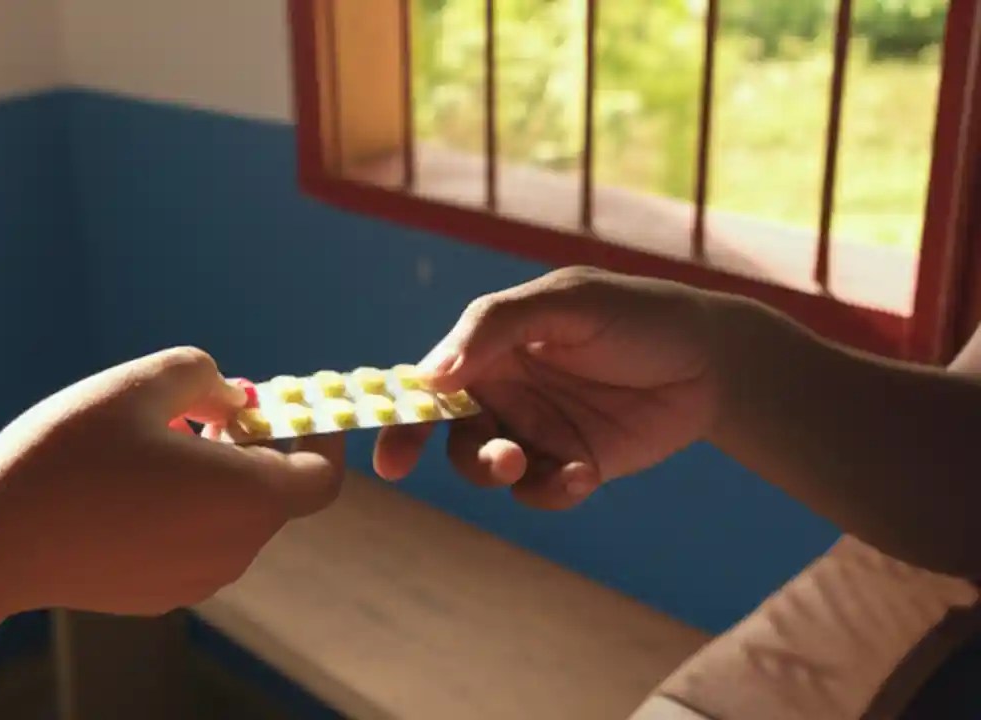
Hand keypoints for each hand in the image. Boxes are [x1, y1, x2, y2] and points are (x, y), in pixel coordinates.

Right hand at [0, 347, 343, 615]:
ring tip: (158, 443)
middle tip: (208, 411)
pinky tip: (131, 484)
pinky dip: (187, 509)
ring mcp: (197, 580)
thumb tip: (235, 400)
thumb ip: (206, 376)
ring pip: (232, 518)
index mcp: (245, 498)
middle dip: (254, 448)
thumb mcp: (141, 384)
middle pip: (274, 495)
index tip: (287, 409)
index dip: (316, 438)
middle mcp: (233, 549)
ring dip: (216, 477)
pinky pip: (196, 543)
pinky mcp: (159, 595)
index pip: (321, 477)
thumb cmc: (68, 456)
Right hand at [375, 267, 725, 509]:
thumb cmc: (637, 314)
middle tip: (502, 458)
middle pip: (455, 436)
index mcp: (491, 346)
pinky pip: (539, 490)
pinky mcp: (571, 464)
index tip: (390, 459)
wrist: (716, 359)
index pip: (431, 382)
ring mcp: (537, 430)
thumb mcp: (566, 302)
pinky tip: (584, 476)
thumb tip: (431, 374)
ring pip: (490, 468)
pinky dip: (550, 491)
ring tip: (538, 466)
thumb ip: (495, 327)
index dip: (402, 418)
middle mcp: (506, 390)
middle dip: (468, 456)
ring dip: (504, 474)